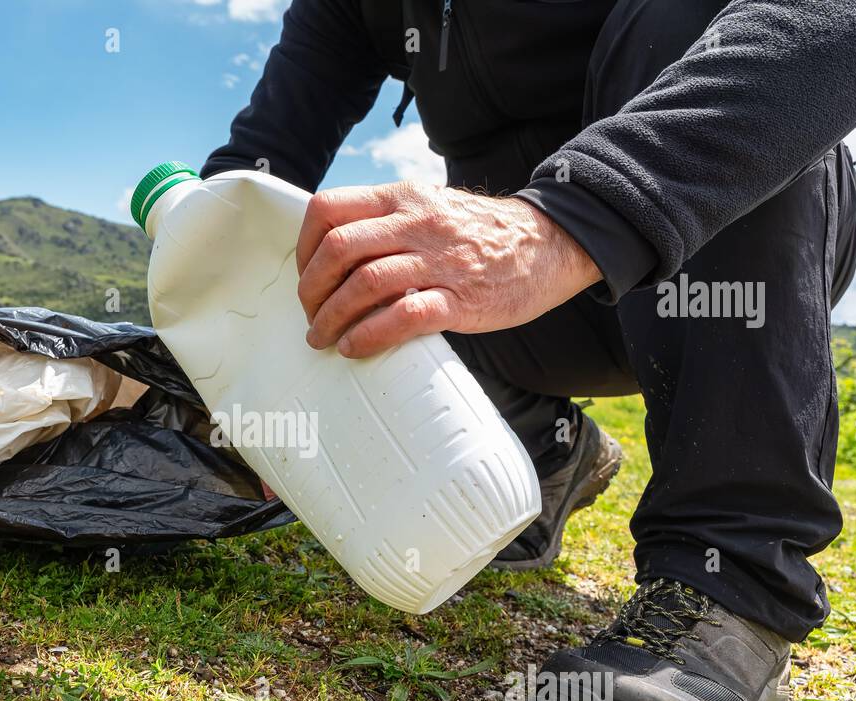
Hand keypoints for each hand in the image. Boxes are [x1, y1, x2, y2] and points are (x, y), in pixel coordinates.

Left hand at [296, 182, 602, 357]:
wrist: (551, 243)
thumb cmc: (481, 234)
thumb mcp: (429, 207)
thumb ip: (387, 221)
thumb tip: (336, 253)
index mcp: (402, 198)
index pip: (328, 210)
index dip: (305, 248)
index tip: (306, 276)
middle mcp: (416, 223)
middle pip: (338, 250)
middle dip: (312, 289)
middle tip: (311, 315)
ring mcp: (439, 261)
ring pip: (363, 283)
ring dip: (332, 317)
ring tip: (324, 338)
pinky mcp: (460, 299)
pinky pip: (403, 316)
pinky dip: (369, 335)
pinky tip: (355, 347)